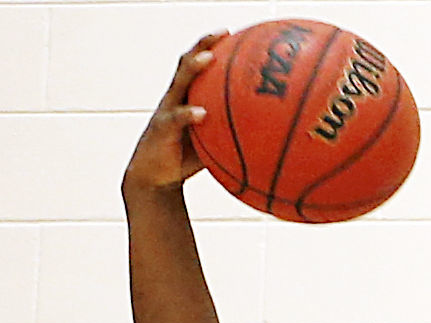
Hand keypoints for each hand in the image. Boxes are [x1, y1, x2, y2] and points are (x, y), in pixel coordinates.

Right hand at [122, 30, 227, 195]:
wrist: (155, 178)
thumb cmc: (187, 158)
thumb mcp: (214, 142)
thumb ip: (234, 132)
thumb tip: (272, 133)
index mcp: (188, 97)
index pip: (199, 65)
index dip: (211, 46)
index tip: (231, 32)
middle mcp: (175, 97)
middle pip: (188, 63)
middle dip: (203, 45)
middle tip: (222, 33)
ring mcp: (166, 110)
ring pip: (179, 83)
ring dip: (193, 68)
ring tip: (209, 58)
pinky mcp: (161, 129)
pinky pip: (175, 119)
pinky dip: (188, 114)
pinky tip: (201, 113)